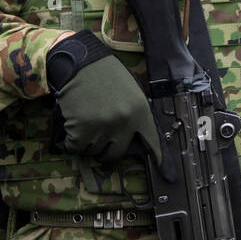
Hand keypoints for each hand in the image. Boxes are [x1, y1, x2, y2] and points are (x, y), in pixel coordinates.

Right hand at [46, 30, 161, 163]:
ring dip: (87, 142)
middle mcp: (124, 122)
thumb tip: (134, 140)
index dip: (160, 159)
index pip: (152, 141)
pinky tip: (73, 123)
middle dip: (106, 150)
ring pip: (93, 151)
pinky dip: (71, 141)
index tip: (169, 175)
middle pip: (116, 154)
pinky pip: (75, 148)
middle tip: (99, 137)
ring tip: (86, 121)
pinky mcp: (81, 129)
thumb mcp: (131, 93)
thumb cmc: (106, 77)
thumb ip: (135, 116)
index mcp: (140, 112)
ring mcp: (102, 127)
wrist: (81, 64)